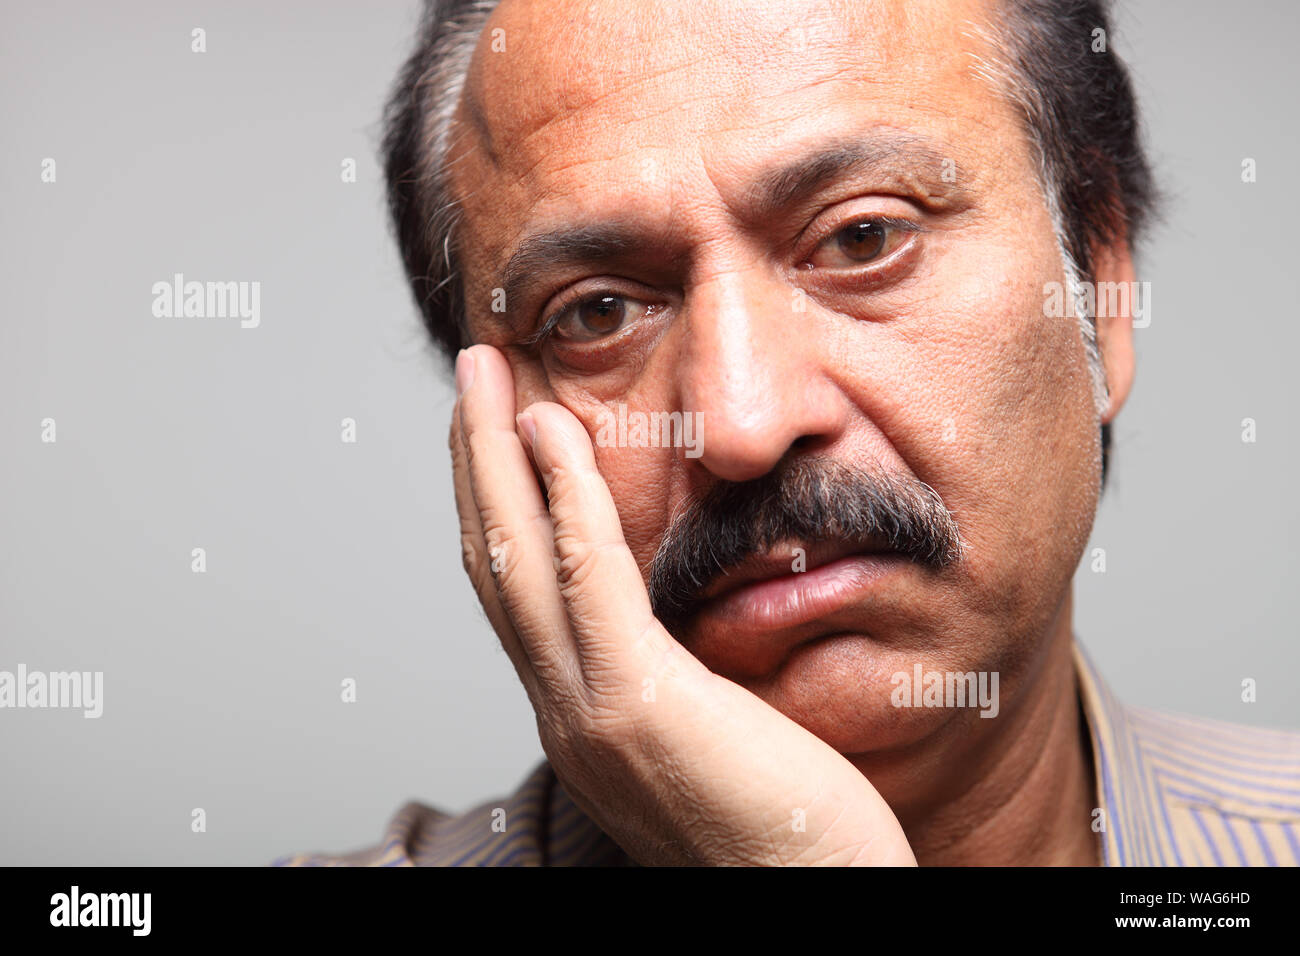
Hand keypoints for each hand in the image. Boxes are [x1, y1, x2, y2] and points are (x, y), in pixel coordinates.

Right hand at [450, 344, 915, 865]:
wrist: (811, 902)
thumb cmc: (787, 826)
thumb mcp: (708, 735)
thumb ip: (674, 674)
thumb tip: (679, 617)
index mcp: (579, 716)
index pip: (515, 592)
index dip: (496, 505)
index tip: (497, 432)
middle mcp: (562, 712)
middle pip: (493, 563)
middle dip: (474, 461)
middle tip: (470, 378)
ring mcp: (588, 710)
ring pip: (516, 558)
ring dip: (495, 456)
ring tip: (488, 377)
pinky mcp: (636, 702)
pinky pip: (584, 575)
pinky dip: (562, 496)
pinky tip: (551, 431)